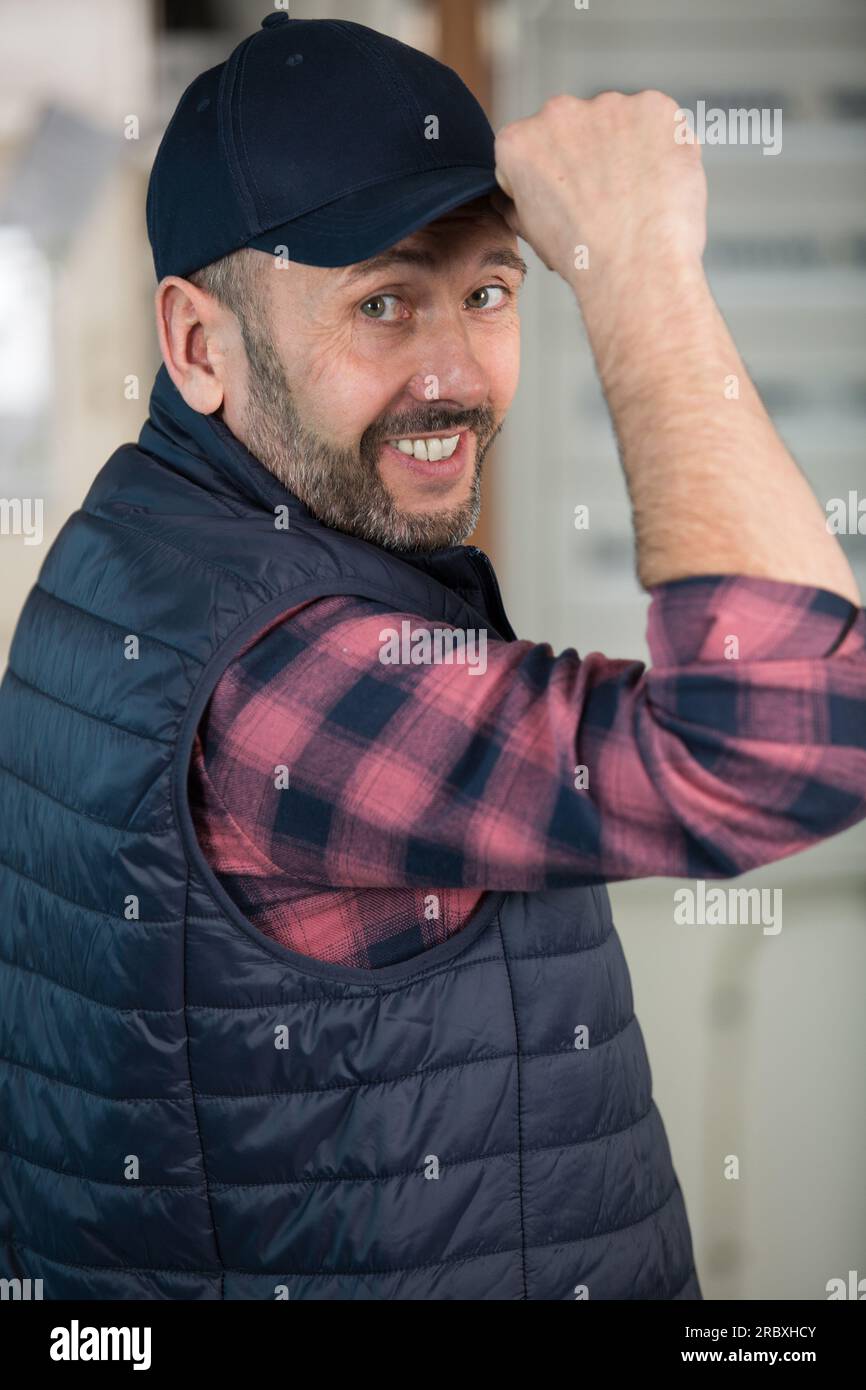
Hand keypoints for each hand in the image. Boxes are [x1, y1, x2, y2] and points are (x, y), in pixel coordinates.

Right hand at [492, 91, 706, 301]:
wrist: (637, 267)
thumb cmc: (586, 258)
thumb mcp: (532, 232)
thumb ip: (523, 197)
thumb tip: (521, 194)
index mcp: (519, 142)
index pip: (532, 148)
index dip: (551, 176)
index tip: (566, 199)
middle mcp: (558, 112)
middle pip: (576, 129)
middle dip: (589, 156)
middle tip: (605, 199)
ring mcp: (609, 105)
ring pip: (619, 123)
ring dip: (626, 150)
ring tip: (636, 197)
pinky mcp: (654, 107)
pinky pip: (659, 123)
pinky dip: (662, 147)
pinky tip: (659, 184)